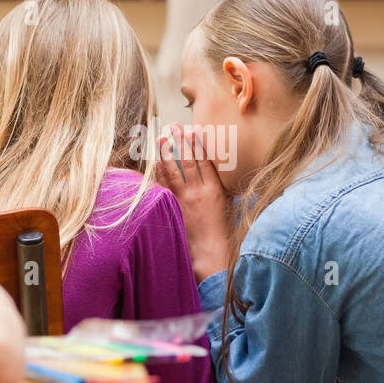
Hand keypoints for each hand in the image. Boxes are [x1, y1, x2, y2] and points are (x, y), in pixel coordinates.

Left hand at [154, 124, 231, 282]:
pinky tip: (155, 163)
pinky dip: (159, 173)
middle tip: (174, 127)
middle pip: (188, 161)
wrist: (212, 255)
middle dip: (180, 142)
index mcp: (216, 190)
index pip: (205, 161)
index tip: (192, 130)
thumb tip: (215, 173)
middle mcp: (199, 192)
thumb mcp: (228, 206)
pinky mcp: (174, 209)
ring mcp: (185, 200)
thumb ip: (222, 189)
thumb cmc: (222, 233)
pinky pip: (164, 187)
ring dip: (166, 153)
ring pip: (174, 171)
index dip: (197, 144)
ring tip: (162, 138)